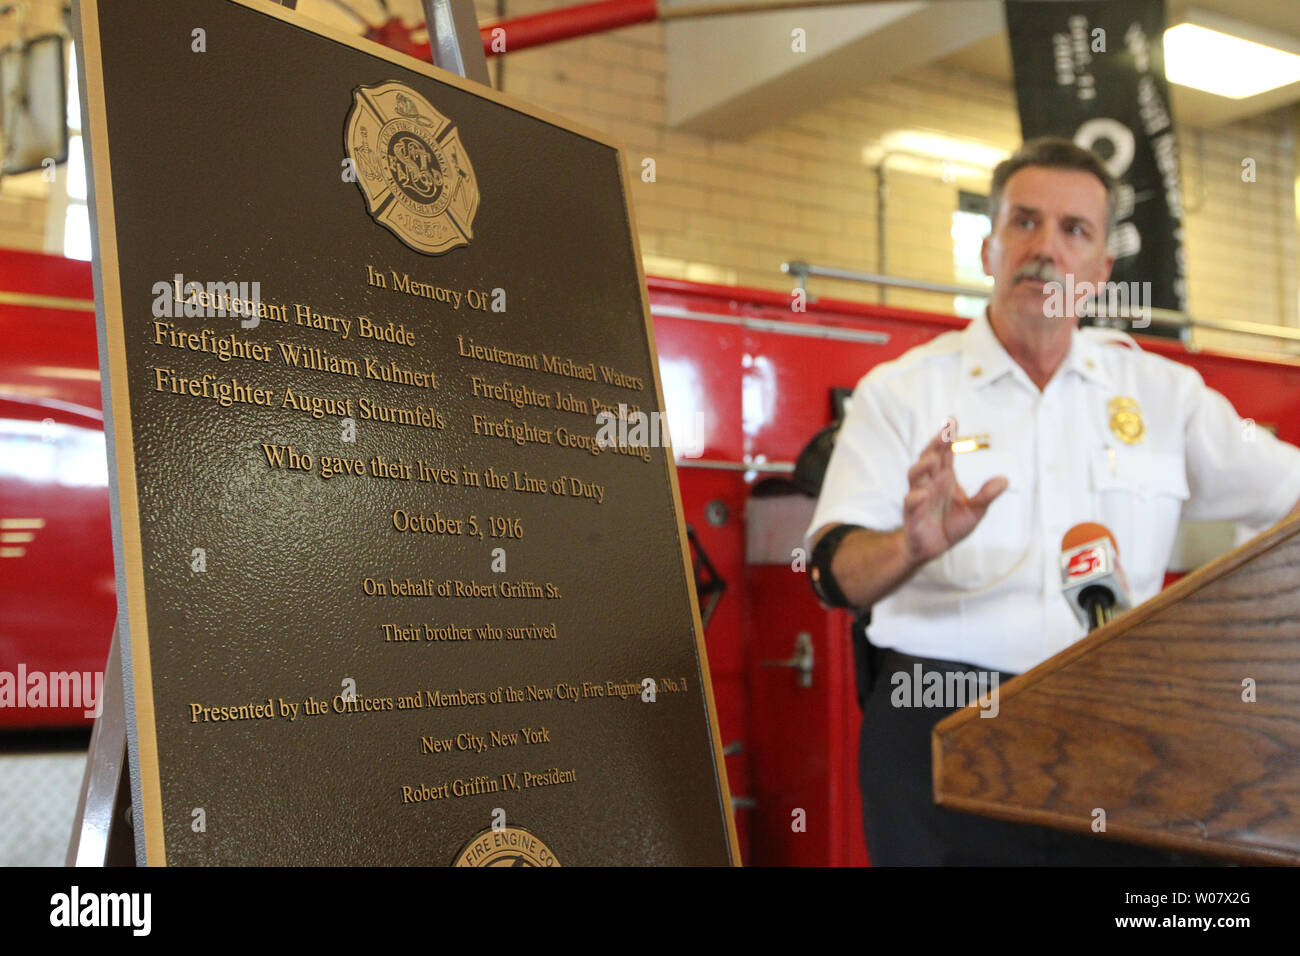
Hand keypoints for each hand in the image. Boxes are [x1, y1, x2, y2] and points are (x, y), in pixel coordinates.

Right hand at [902, 424, 1007, 564]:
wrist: (932, 548)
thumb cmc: (951, 525)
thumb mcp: (975, 511)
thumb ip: (986, 495)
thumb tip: (1005, 479)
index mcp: (944, 477)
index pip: (944, 453)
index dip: (947, 437)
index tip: (953, 420)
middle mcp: (929, 483)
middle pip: (928, 458)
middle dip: (934, 445)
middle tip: (944, 433)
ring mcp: (918, 497)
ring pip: (914, 476)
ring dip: (922, 466)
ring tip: (933, 459)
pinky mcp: (912, 514)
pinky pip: (910, 504)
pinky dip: (914, 498)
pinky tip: (921, 495)